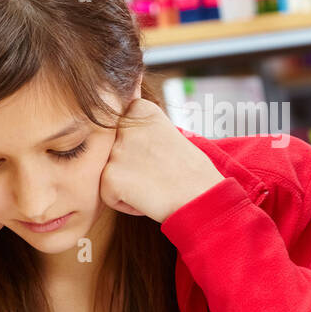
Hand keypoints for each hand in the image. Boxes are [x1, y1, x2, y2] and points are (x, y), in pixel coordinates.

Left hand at [99, 98, 224, 222]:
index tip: (160, 156)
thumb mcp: (167, 133)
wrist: (203, 196)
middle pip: (111, 151)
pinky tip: (148, 198)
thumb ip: (140, 128)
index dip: (139, 150)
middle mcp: (125, 124)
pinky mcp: (109, 176)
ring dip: (127, 183)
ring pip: (109, 172)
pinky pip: (107, 194)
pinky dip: (124, 202)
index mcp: (140, 109)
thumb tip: (121, 119)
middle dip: (129, 165)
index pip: (121, 131)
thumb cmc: (192, 171)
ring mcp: (116, 150)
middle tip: (157, 172)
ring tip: (154, 185)